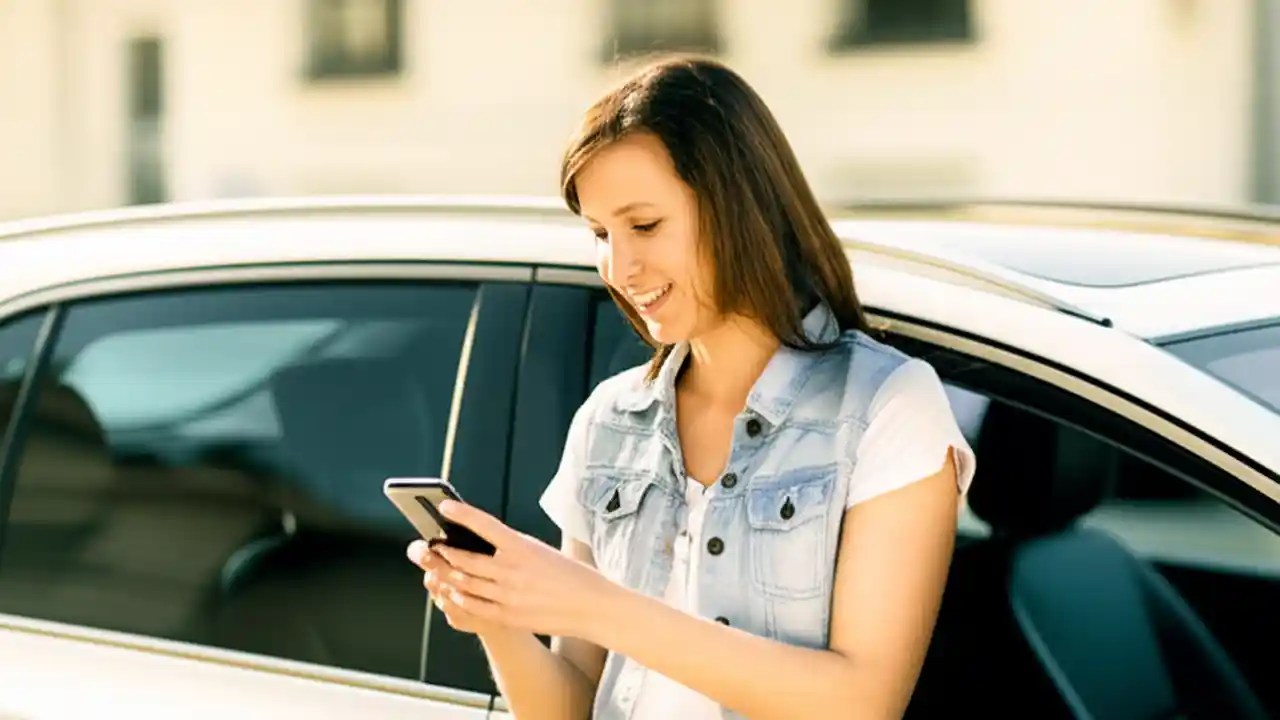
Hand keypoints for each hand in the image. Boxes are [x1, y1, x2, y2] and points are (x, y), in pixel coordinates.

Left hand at [408, 500, 620, 641]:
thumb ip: (513, 548)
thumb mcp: (543, 551)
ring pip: (464, 583)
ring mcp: (508, 596)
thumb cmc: (571, 576)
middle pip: (465, 558)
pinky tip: (452, 591)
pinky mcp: (508, 616)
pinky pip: (473, 606)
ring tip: (434, 566)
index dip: (462, 514)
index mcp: (523, 547)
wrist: (593, 607)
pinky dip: (458, 598)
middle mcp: (512, 570)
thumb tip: (483, 540)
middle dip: (441, 551)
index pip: (485, 525)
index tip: (444, 506)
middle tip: (427, 544)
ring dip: (445, 574)